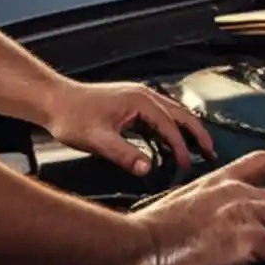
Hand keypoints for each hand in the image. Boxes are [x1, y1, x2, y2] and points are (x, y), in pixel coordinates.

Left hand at [43, 79, 214, 174]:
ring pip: (172, 114)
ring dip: (186, 131)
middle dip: (197, 134)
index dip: (181, 148)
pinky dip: (170, 130)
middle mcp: (143, 96)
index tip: (186, 167)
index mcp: (140, 101)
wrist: (53, 100)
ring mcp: (138, 98)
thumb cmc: (72, 116)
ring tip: (197, 149)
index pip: (170, 127)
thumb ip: (124, 154)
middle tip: (211, 152)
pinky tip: (169, 144)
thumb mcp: (97, 139)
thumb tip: (148, 168)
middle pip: (180, 115)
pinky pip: (159, 117)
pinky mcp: (131, 105)